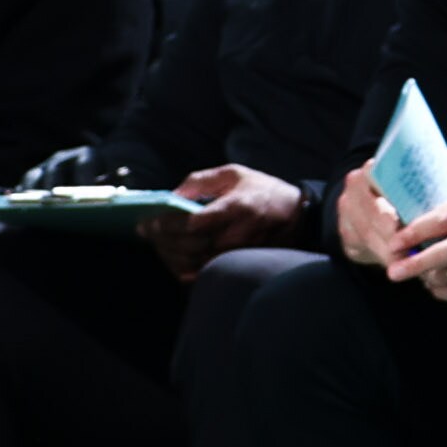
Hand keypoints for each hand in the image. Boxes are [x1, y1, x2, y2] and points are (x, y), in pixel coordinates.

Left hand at [143, 161, 304, 278]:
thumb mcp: (234, 174)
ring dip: (171, 255)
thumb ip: (200, 181)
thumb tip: (172, 195)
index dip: (168, 225)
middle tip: (146, 232)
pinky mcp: (242, 263)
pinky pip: (208, 272)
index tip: (148, 222)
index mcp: (237, 207)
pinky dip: (186, 269)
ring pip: (197, 262)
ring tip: (156, 243)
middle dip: (163, 240)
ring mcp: (241, 252)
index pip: (195, 223)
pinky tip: (173, 260)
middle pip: (192, 245)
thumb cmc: (263, 190)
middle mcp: (239, 233)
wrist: (300, 214)